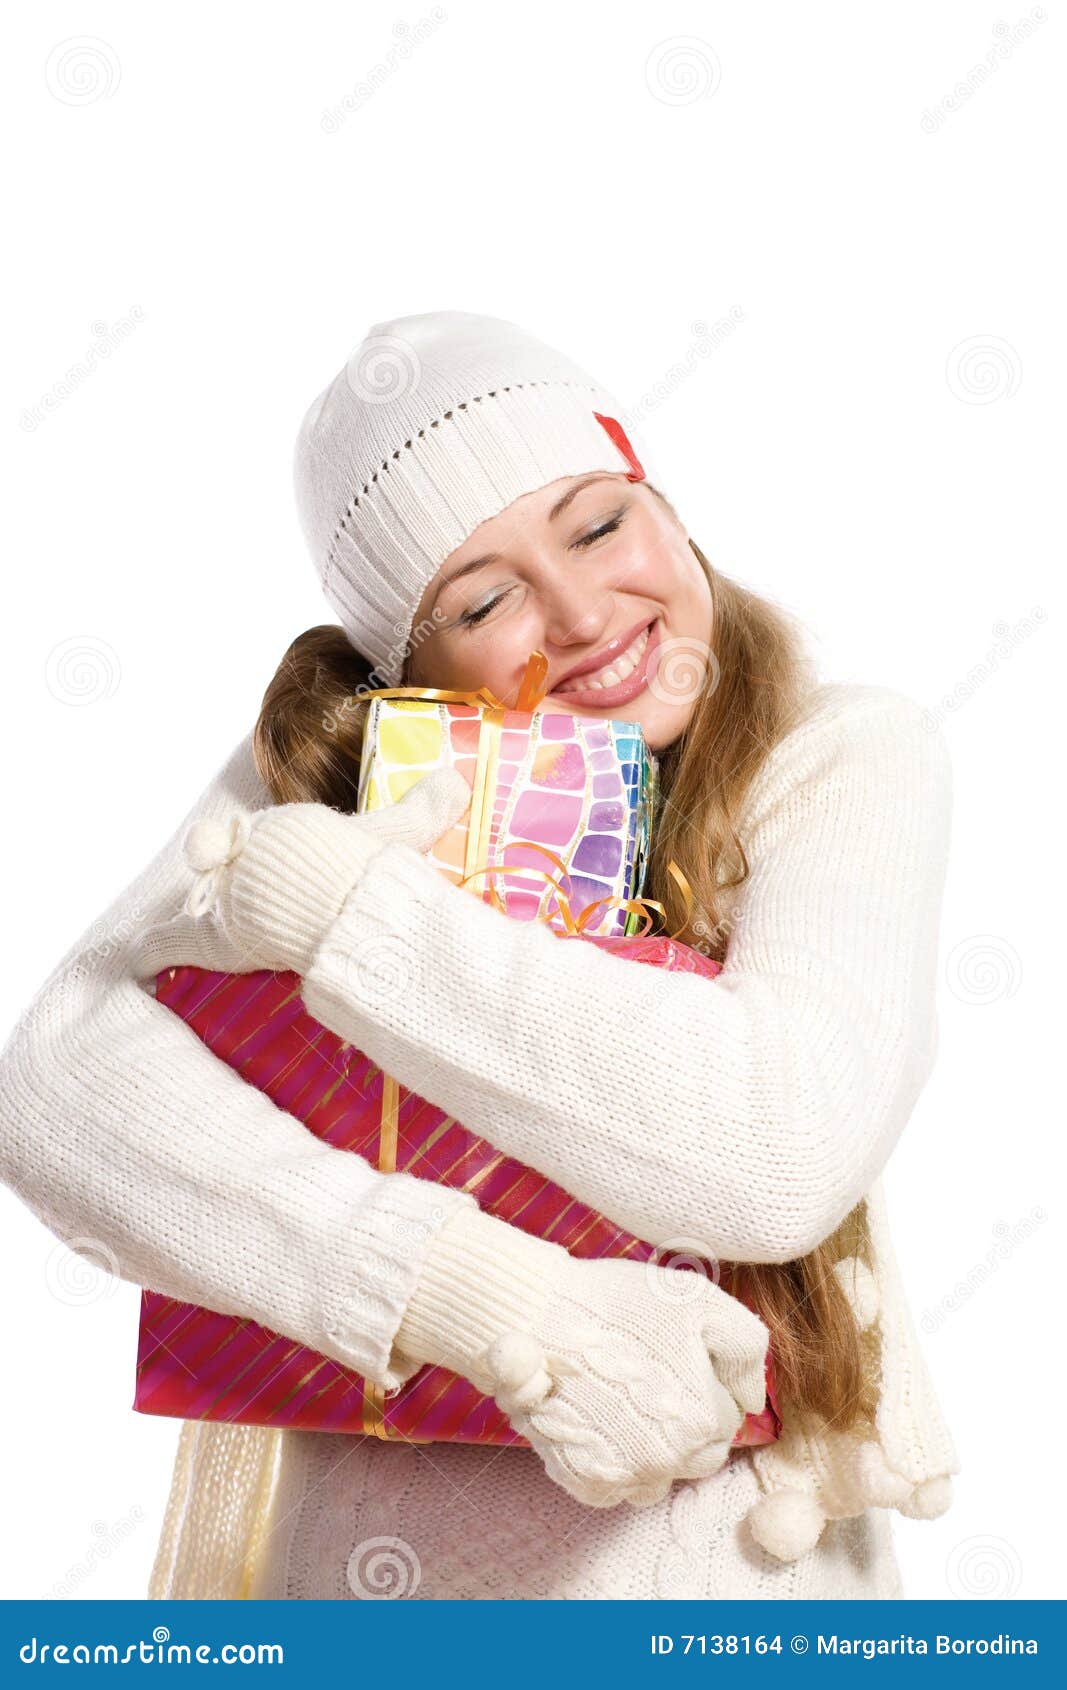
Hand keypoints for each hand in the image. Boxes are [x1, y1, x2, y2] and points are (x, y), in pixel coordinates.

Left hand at [181, 767, 469, 974]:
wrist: (331, 900)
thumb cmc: (360, 864)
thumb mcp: (397, 833)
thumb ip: (425, 807)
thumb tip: (460, 779)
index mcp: (284, 831)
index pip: (268, 841)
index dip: (270, 853)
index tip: (279, 861)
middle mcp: (247, 861)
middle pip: (232, 868)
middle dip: (232, 875)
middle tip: (242, 888)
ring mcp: (227, 899)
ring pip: (204, 900)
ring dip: (198, 908)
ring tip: (181, 921)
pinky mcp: (211, 938)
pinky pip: (172, 941)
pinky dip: (153, 950)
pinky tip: (134, 961)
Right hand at [393, 1205, 769, 1509]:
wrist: (535, 1312)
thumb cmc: (616, 1301)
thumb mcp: (699, 1300)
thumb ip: (746, 1348)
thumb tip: (754, 1400)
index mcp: (703, 1419)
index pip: (727, 1418)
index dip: (705, 1384)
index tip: (674, 1357)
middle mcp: (668, 1461)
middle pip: (701, 1456)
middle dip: (687, 1422)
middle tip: (652, 1379)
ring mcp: (624, 1477)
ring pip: (662, 1477)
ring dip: (655, 1448)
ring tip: (627, 1401)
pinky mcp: (585, 1482)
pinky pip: (620, 1491)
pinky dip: (617, 1465)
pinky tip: (603, 1422)